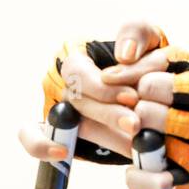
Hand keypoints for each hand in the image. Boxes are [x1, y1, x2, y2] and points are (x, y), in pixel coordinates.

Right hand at [18, 21, 164, 161]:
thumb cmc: (145, 59)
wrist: (155, 90)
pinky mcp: (64, 134)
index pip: (77, 72)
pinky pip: (33, 138)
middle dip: (107, 115)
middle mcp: (64, 85)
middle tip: (135, 124)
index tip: (132, 97)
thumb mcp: (145, 37)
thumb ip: (137, 34)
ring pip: (70, 125)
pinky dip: (40, 146)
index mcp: (77, 59)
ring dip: (102, 137)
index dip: (103, 89)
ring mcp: (63, 109)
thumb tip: (125, 55)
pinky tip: (61, 155)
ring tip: (132, 145)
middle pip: (76, 103)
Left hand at [103, 46, 188, 188]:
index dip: (135, 85)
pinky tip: (137, 164)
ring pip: (144, 143)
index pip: (150, 83)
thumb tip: (110, 70)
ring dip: (134, 137)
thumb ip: (143, 43)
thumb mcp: (178, 60)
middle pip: (144, 113)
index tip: (138, 89)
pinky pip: (150, 181)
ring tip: (144, 132)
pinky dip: (137, 175)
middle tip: (144, 113)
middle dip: (136, 110)